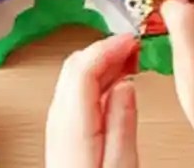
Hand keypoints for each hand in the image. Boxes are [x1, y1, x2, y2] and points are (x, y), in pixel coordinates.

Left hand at [46, 34, 139, 167]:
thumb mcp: (122, 165)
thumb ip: (123, 121)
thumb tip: (125, 83)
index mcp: (72, 124)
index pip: (83, 68)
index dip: (108, 47)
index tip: (132, 39)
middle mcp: (59, 119)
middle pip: (76, 65)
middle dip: (105, 48)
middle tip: (135, 46)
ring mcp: (58, 123)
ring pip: (75, 75)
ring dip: (102, 61)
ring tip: (131, 59)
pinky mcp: (63, 130)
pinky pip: (77, 91)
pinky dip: (97, 78)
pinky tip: (117, 82)